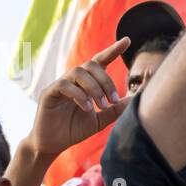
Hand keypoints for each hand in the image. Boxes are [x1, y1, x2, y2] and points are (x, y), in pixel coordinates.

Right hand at [27, 37, 130, 159]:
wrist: (52, 144)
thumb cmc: (74, 130)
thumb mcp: (100, 120)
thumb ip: (115, 109)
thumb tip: (136, 98)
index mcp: (86, 83)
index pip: (100, 61)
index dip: (113, 50)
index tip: (127, 40)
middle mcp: (73, 80)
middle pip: (91, 65)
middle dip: (106, 81)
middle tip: (113, 100)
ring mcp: (60, 84)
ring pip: (78, 72)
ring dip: (94, 88)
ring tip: (101, 106)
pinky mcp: (48, 93)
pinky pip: (64, 85)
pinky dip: (79, 95)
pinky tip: (87, 108)